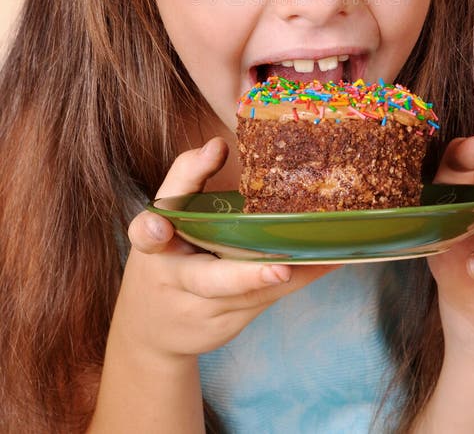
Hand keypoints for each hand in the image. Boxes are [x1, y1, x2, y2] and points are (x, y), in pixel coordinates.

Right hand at [117, 138, 334, 361]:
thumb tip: (217, 144)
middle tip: (280, 268)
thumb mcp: (165, 216)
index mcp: (153, 248)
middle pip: (209, 281)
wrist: (151, 329)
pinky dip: (296, 281)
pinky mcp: (226, 324)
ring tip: (322, 257)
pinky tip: (325, 262)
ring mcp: (203, 311)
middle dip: (245, 276)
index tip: (159, 228)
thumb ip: (187, 178)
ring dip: (289, 278)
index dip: (151, 231)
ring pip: (250, 295)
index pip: (148, 234)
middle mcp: (175, 283)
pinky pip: (265, 301)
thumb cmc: (165, 256)